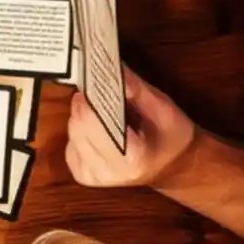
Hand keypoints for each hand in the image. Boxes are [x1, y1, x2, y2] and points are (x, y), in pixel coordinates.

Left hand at [66, 66, 196, 188]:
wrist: (173, 168)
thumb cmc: (171, 140)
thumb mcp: (165, 110)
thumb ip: (135, 89)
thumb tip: (109, 68)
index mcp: (130, 159)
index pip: (91, 120)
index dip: (92, 97)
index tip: (98, 81)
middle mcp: (107, 171)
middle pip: (77, 124)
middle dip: (88, 105)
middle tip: (104, 96)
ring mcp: (91, 175)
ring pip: (71, 131)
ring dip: (85, 117)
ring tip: (108, 116)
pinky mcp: (80, 173)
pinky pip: (70, 142)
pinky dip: (82, 131)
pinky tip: (100, 131)